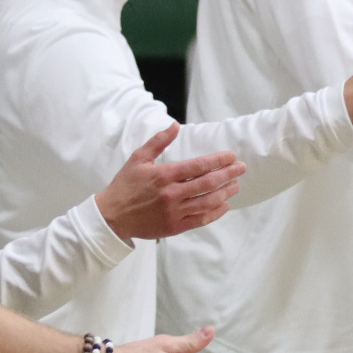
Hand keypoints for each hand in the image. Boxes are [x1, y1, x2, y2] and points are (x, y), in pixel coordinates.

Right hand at [96, 124, 244, 241]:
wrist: (111, 216)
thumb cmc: (125, 185)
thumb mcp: (138, 158)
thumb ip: (158, 141)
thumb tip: (175, 125)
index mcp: (164, 175)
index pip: (198, 166)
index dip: (218, 160)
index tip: (231, 156)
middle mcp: (172, 194)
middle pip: (208, 183)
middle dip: (228, 174)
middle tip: (241, 168)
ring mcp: (175, 212)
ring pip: (208, 202)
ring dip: (225, 193)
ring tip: (236, 185)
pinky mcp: (175, 226)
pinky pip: (201, 219)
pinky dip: (216, 212)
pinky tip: (224, 205)